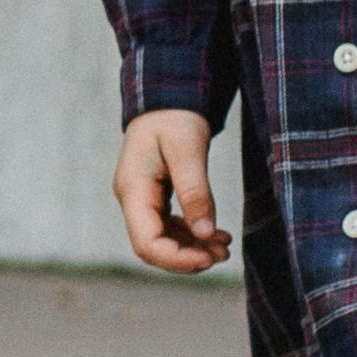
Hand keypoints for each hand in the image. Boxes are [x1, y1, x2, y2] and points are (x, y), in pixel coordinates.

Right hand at [114, 111, 231, 272]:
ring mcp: (142, 200)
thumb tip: (204, 233)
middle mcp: (133, 199)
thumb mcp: (188, 150)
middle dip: (188, 257)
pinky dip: (192, 235)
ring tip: (224, 245)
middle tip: (224, 253)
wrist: (169, 96)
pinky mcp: (155, 197)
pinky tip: (214, 233)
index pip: (147, 243)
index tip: (210, 258)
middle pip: (154, 248)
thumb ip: (195, 192)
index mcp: (133, 189)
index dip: (177, 259)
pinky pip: (169, 228)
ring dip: (193, 248)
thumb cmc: (175, 117)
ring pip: (163, 241)